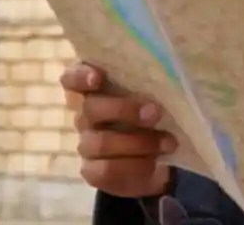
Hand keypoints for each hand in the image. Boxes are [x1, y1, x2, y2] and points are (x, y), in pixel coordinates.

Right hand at [60, 61, 176, 197]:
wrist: (156, 159)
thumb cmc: (152, 115)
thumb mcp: (153, 96)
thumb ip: (151, 84)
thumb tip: (170, 72)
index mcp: (95, 91)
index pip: (72, 78)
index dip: (80, 76)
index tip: (98, 77)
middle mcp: (85, 115)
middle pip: (90, 109)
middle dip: (124, 110)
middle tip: (155, 113)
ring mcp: (87, 144)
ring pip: (101, 143)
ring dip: (139, 143)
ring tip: (168, 142)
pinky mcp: (92, 171)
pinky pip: (107, 170)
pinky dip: (135, 166)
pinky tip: (154, 163)